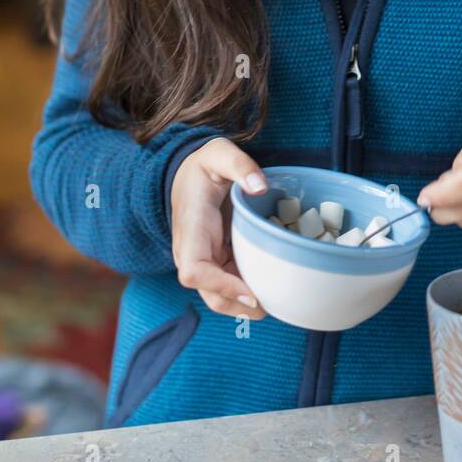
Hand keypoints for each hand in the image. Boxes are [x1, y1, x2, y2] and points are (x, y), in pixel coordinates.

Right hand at [171, 137, 268, 318]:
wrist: (186, 173)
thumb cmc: (204, 165)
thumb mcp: (220, 153)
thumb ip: (239, 165)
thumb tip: (260, 186)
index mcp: (192, 228)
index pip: (195, 271)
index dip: (221, 286)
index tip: (251, 292)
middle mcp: (191, 251)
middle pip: (208, 292)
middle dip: (237, 306)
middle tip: (272, 307)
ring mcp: (201, 259)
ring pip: (218, 295)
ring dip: (243, 304)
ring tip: (276, 303)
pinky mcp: (214, 261)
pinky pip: (228, 284)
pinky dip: (247, 291)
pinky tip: (271, 290)